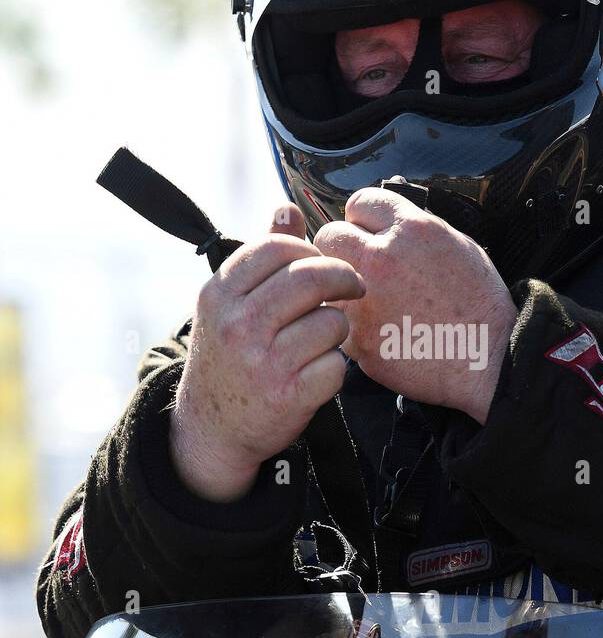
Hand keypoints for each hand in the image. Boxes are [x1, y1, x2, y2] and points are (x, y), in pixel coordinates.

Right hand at [170, 204, 364, 501]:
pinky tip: (321, 370)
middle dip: (344, 277)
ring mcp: (263, 361)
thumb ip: (261, 256)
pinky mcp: (289, 395)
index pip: (277, 247)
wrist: (212, 428)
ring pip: (332, 321)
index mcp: (220, 293)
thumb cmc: (229, 356)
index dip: (312, 250)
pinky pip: (337, 364)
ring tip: (325, 338)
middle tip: (355, 286)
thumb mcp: (230, 304)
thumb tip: (287, 209)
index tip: (325, 261)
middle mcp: (238, 324)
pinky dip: (337, 367)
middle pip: (311, 277)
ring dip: (339, 328)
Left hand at [313, 188, 516, 422]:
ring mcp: (366, 301)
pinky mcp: (359, 339)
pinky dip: (354, 325)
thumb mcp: (457, 243)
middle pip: (331, 236)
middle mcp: (383, 259)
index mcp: (411, 230)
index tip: (367, 232)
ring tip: (374, 300)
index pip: (359, 203)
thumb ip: (414, 227)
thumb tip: (383, 221)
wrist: (489, 359)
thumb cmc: (480, 302)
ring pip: (327, 282)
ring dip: (342, 288)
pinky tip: (382, 329)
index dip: (363, 218)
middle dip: (343, 247)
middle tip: (360, 265)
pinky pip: (339, 322)